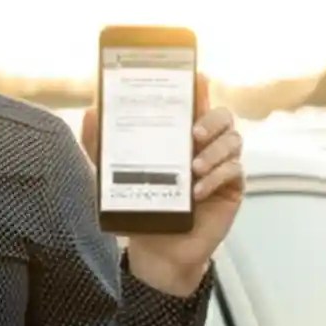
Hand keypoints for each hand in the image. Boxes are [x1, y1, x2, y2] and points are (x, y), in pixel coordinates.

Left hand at [80, 72, 244, 296]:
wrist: (157, 249)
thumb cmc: (140, 205)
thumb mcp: (112, 175)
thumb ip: (99, 145)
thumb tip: (92, 112)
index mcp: (181, 134)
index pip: (195, 102)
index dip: (199, 87)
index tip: (196, 76)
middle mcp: (206, 145)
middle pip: (223, 116)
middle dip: (211, 119)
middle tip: (193, 135)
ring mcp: (221, 165)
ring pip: (233, 141)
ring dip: (215, 152)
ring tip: (192, 169)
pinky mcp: (231, 188)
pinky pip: (234, 172)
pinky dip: (216, 178)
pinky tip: (197, 191)